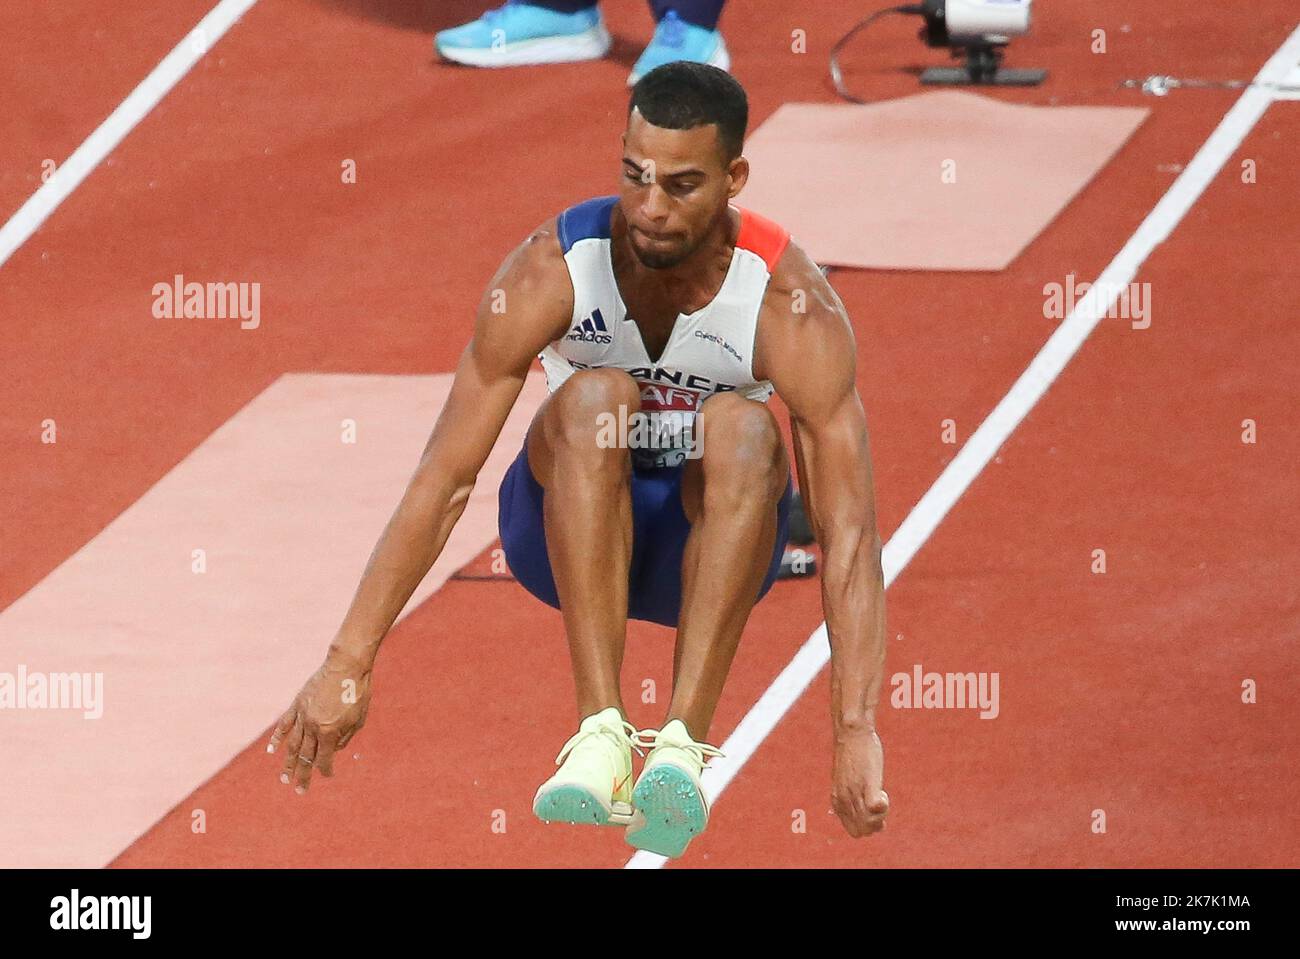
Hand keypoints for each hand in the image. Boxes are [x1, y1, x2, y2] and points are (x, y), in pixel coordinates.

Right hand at [268, 649, 371, 793]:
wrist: (347, 665)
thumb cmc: (357, 692)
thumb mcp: (358, 719)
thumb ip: (345, 737)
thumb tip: (335, 750)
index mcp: (330, 732)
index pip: (324, 758)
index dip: (325, 769)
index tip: (328, 775)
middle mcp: (313, 727)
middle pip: (306, 756)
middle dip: (303, 775)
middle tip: (299, 790)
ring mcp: (303, 715)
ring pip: (292, 744)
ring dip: (288, 763)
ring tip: (284, 778)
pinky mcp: (297, 704)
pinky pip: (284, 724)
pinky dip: (277, 738)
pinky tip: (272, 751)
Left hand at [831, 725, 888, 836]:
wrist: (851, 733)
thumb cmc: (852, 754)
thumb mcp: (846, 780)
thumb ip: (850, 795)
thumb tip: (864, 806)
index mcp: (838, 802)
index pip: (854, 831)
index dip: (867, 826)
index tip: (873, 810)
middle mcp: (844, 800)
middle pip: (863, 831)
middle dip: (875, 824)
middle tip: (880, 803)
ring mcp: (855, 792)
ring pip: (870, 823)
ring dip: (881, 815)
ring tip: (881, 794)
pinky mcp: (868, 783)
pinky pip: (875, 807)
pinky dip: (882, 807)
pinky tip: (882, 794)